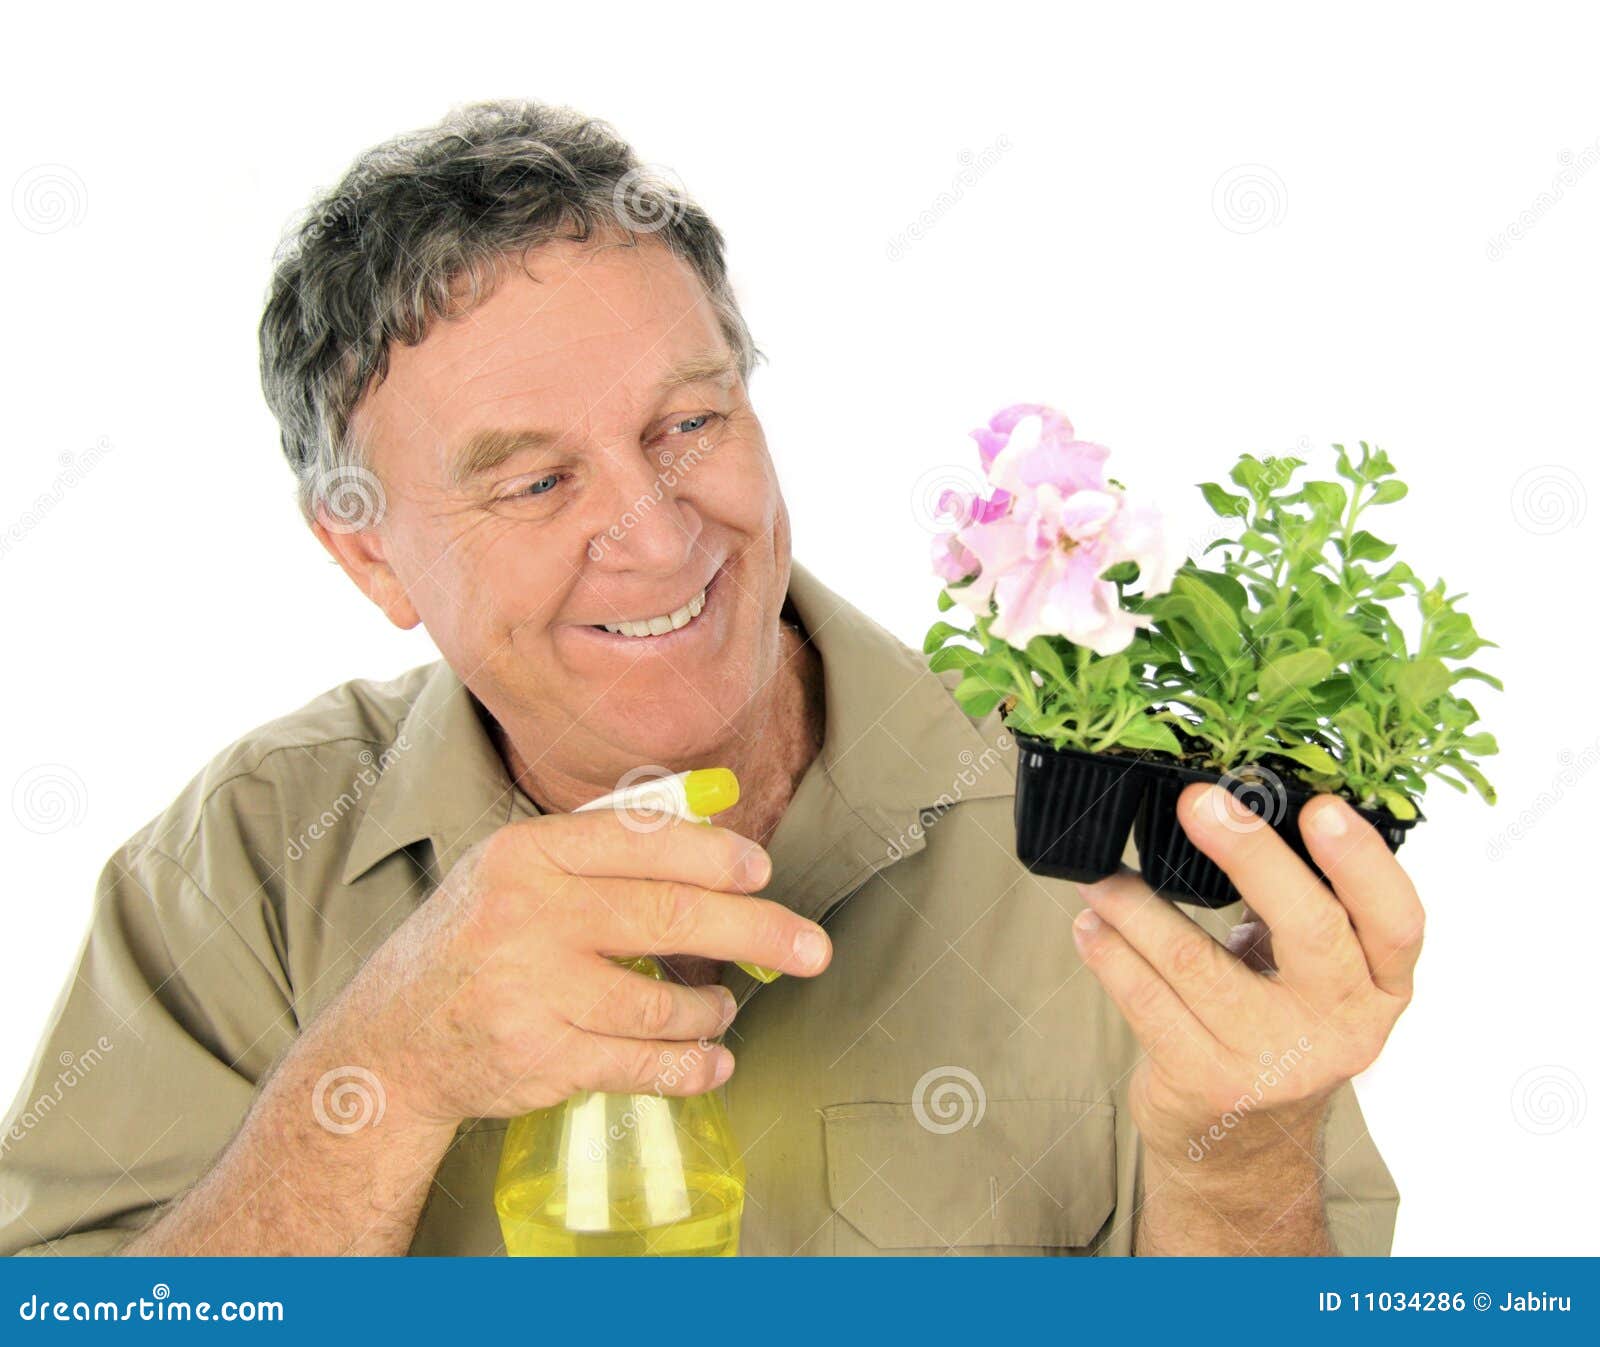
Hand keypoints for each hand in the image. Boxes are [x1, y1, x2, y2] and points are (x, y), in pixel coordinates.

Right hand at [336, 811, 831, 1125]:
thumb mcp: (511, 868)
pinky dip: (693, 1065)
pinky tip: (713, 1060)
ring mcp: (533, 992)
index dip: (715, 856)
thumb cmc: (472, 941)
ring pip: (664, 1000)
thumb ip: (597, 843)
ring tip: (724, 1005)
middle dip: (757, 932)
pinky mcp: (542, 1058)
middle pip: (670, 916)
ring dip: (714, 1007)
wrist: (391, 1040)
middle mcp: (529, 916)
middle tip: (811, 948)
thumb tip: (707, 818)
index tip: (762, 872)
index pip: (641, 841)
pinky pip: (643, 1064)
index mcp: (528, 854)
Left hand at [1071, 782, 1423, 1170]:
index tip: (1319, 807)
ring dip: (1138, 906)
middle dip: (1250, 855)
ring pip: (1198, 963)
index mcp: (1379, 989)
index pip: (1397, 921)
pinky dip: (1111, 954)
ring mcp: (1273, 1061)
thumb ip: (1297, 904)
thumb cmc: (1275, 1030)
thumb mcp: (1310, 974)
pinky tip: (1091, 924)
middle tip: (1200, 803)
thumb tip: (1239, 805)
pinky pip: (1148, 1003)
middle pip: (1310, 929)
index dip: (1364, 862)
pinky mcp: (1206, 1082)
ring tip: (1101, 872)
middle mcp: (1340, 1028)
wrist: (1241, 1147)